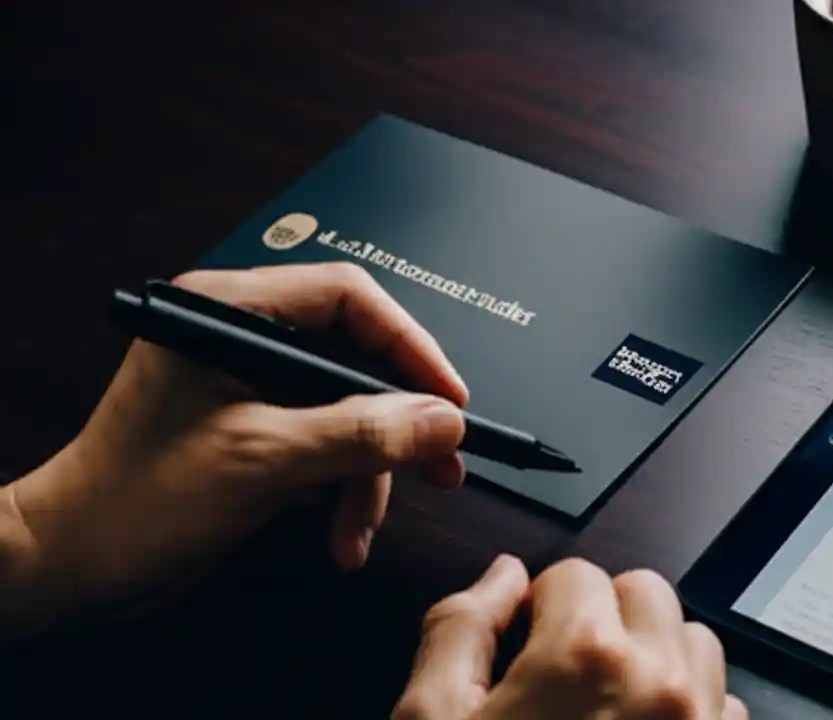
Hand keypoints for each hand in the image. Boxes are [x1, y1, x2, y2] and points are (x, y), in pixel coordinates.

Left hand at [0, 262, 469, 638]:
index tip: (449, 398)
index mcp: (229, 310)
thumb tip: (443, 419)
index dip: (410, 346)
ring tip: (362, 530)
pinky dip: (344, 489)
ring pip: (349, 411)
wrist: (73, 566)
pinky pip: (328, 445)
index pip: (348, 298)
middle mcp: (243, 337)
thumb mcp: (262, 460)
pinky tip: (341, 534)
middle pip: (357, 358)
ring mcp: (251, 385)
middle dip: (397, 423)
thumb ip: (360, 433)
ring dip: (369, 474)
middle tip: (442, 464)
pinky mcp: (257, 429)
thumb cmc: (133, 500)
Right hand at [393, 556, 747, 719]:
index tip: (527, 646)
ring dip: (652, 655)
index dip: (541, 607)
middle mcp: (660, 683)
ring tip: (606, 705)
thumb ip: (461, 628)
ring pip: (693, 639)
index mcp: (585, 656)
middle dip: (603, 618)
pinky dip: (689, 707)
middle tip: (563, 673)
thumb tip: (501, 577)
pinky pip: (724, 703)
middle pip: (644, 591)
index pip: (575, 573)